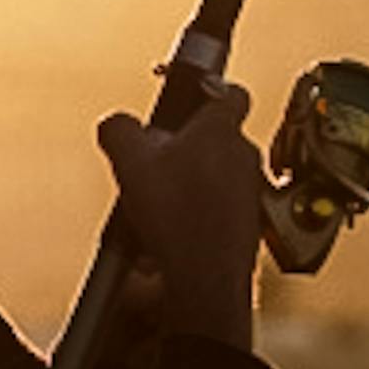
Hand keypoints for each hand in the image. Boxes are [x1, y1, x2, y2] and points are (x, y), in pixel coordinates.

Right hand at [99, 85, 267, 348]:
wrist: (206, 277)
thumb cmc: (177, 217)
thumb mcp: (129, 161)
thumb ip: (119, 129)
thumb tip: (116, 125)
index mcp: (221, 129)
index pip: (229, 91)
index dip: (208, 91)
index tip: (188, 99)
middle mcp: (245, 157)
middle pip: (218, 138)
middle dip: (189, 147)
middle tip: (158, 162)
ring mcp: (251, 193)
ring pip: (220, 176)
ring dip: (193, 184)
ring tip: (160, 205)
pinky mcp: (250, 225)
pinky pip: (222, 210)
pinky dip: (200, 215)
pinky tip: (172, 232)